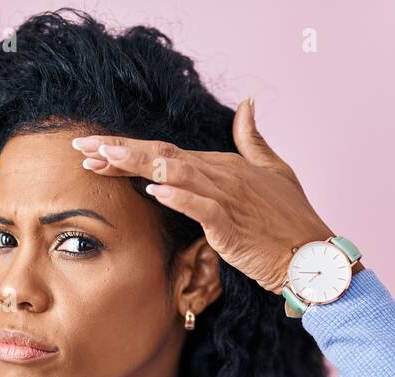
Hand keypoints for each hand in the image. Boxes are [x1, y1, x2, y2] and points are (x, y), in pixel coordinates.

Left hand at [70, 98, 335, 293]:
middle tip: (82, 149)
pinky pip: (200, 207)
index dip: (129, 151)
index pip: (166, 154)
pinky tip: (152, 191)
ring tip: (104, 160)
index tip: (96, 151)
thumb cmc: (292, 219)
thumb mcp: (274, 171)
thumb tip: (246, 105)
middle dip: (119, 152)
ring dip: (137, 166)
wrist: (312, 254)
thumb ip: (254, 139)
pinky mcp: (231, 224)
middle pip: (161, 158)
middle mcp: (221, 175)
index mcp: (224, 165)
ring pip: (174, 174)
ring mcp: (226, 198)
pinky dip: (178, 197)